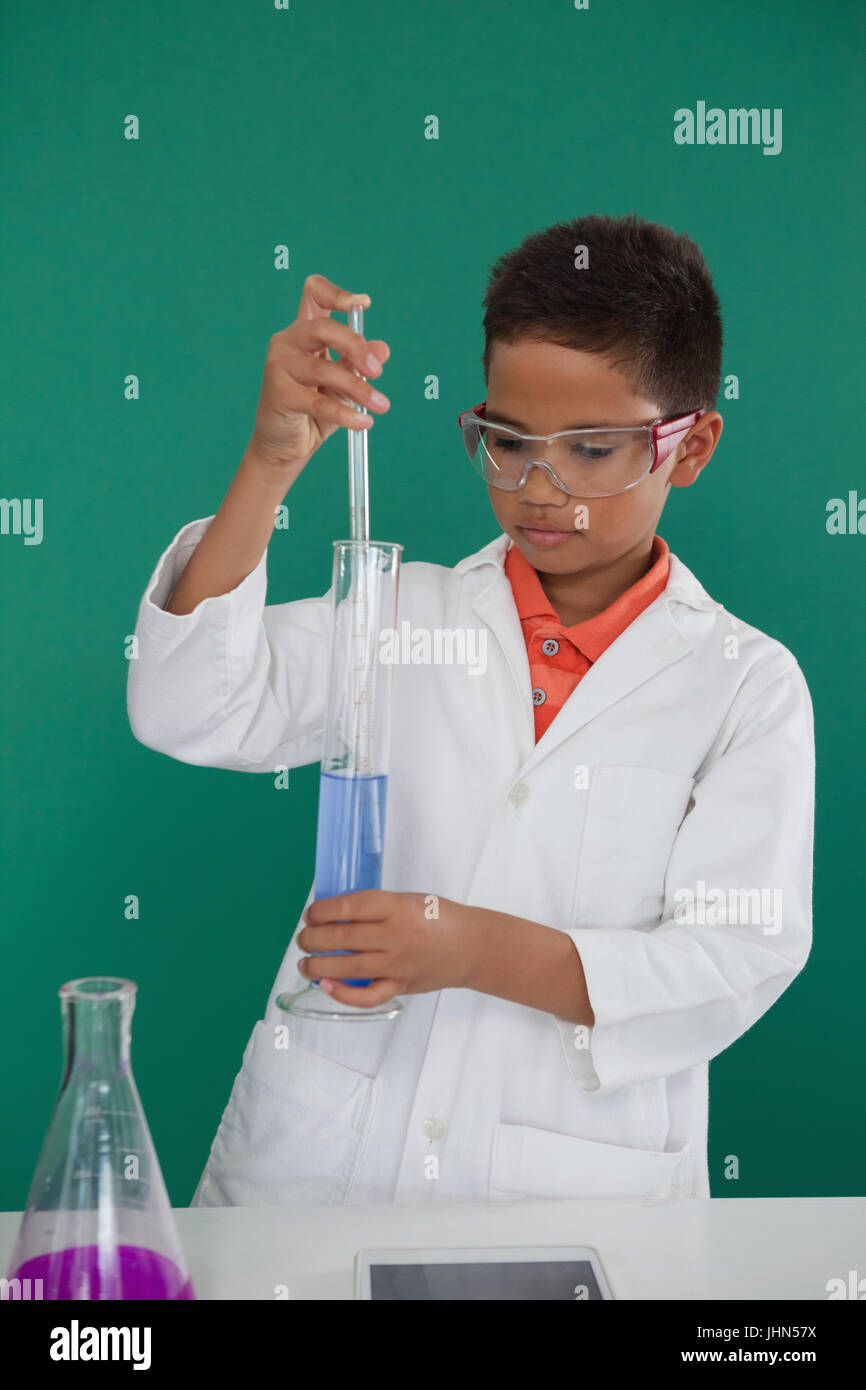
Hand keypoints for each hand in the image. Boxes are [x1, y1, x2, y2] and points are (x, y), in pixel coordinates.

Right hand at [247, 273, 390, 480]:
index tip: (362, 305)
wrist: (287, 445)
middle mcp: (288, 341)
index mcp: (304, 331)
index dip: (338, 294)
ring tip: (380, 405)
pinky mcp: (278, 392)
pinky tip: (364, 422)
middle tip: (378, 371)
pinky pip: (318, 402)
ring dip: (358, 388)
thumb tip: (382, 349)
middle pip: (323, 327)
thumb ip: (358, 365)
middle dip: (355, 346)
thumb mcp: (344, 385)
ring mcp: (279, 365)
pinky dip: (345, 413)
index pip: (314, 294)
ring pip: (324, 368)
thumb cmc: (315, 410)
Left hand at [296, 890, 474, 1010]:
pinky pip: (369, 996)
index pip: (350, 908)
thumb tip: (335, 916)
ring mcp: (399, 964)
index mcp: (398, 907)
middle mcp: (397, 936)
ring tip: (304, 964)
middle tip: (304, 938)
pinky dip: (344, 993)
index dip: (323, 911)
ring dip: (319, 966)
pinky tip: (326, 985)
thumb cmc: (439, 917)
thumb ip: (376, 908)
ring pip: (349, 966)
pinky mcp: (401, 986)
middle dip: (314, 938)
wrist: (472, 946)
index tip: (311, 914)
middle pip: (343, 937)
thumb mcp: (408, 900)